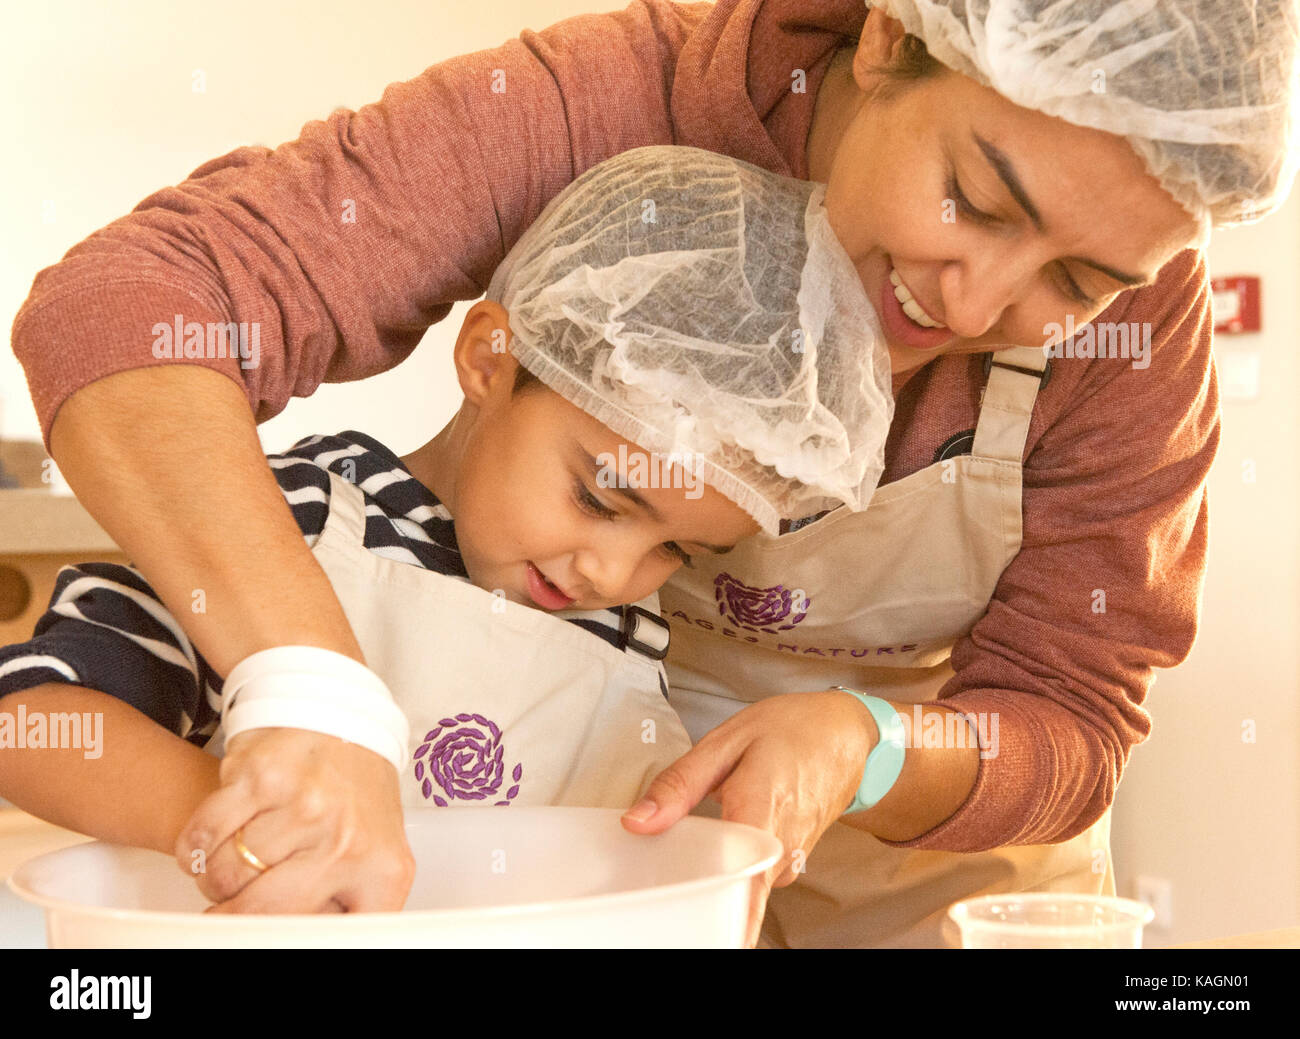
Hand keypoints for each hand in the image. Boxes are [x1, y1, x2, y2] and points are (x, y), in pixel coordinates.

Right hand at [175, 727, 414, 912]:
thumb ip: (347, 905)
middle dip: (234, 913)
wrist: (343, 715)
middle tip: (232, 904)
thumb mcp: (374, 857)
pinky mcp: (262, 775)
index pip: (327, 935)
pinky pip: (201, 838)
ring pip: (225, 877)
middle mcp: (347, 840)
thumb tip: (299, 936)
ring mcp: (305, 806)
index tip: (258, 933)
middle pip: (260, 912)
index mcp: (382, 872)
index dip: (276, 938)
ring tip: (233, 860)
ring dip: (215, 877)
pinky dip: (192, 848)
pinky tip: (208, 842)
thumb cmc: (354, 794)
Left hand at [620, 690, 876, 947]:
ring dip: (713, 882)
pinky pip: (754, 879)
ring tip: (684, 862)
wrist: (845, 733)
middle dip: (697, 897)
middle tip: (661, 891)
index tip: (693, 932)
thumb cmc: (791, 730)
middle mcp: (781, 848)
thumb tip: (636, 822)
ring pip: (742, 890)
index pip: (739, 888)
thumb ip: (680, 784)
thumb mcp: (726, 741)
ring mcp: (791, 860)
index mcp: (760, 812)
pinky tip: (717, 850)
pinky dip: (732, 870)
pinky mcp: (791, 863)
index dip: (718, 920)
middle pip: (732, 897)